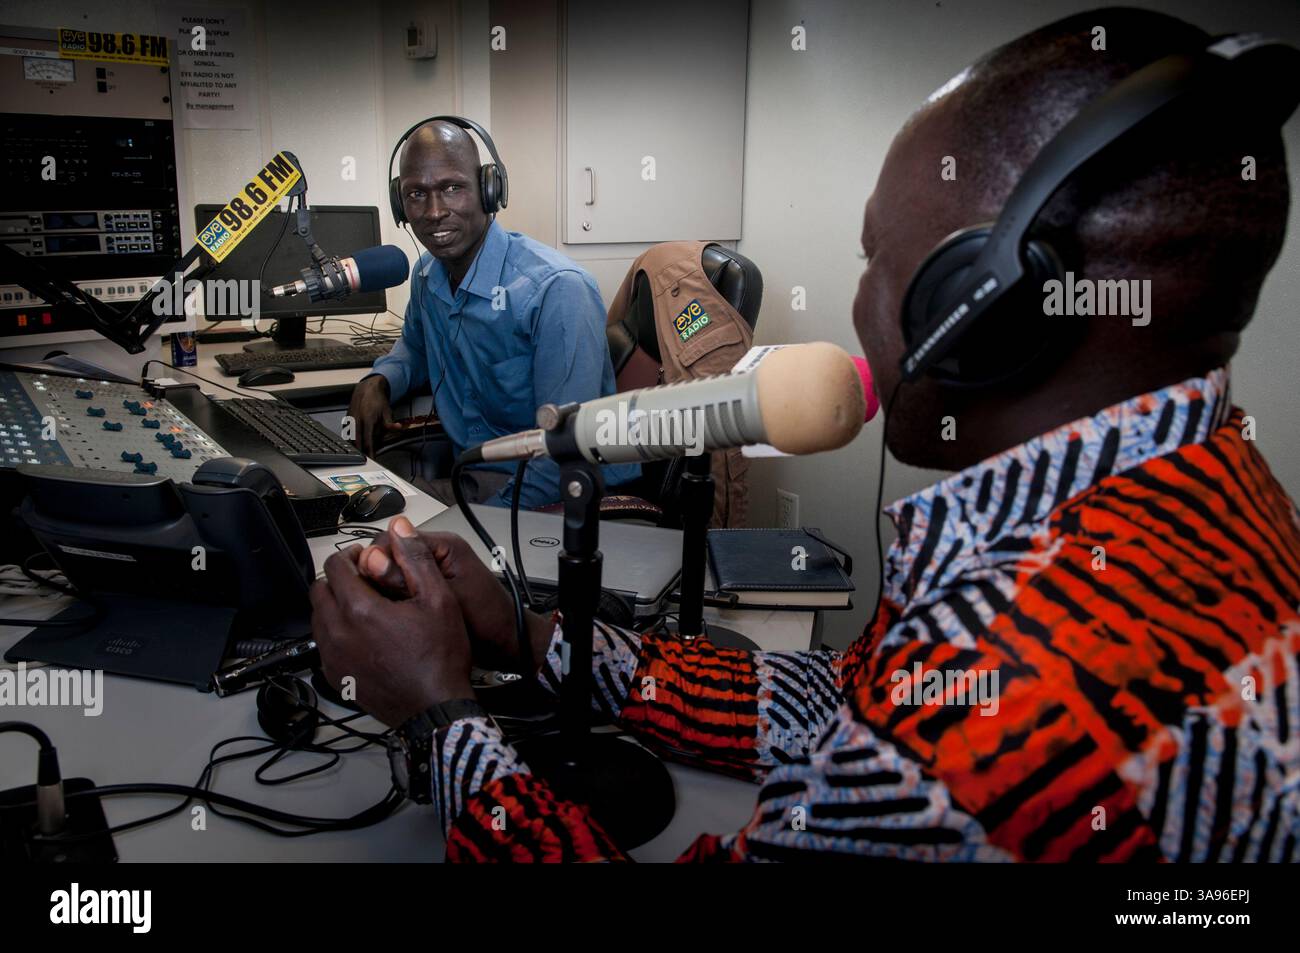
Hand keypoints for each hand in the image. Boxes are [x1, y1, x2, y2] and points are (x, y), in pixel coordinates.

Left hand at [310, 528, 473, 727]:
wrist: (435, 708)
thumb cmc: (439, 659)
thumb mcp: (439, 599)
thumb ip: (416, 559)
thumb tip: (400, 530)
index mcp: (360, 611)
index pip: (336, 566)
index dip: (352, 556)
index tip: (367, 559)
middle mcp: (338, 634)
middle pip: (319, 590)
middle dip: (339, 578)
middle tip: (365, 579)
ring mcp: (334, 658)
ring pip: (318, 617)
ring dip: (334, 604)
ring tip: (365, 606)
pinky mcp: (336, 677)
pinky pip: (324, 644)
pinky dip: (336, 632)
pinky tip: (363, 635)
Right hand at [347, 374, 393, 456]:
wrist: (367, 388)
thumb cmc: (377, 399)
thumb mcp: (387, 411)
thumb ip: (390, 423)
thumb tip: (398, 428)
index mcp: (367, 420)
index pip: (368, 441)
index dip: (370, 452)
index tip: (372, 459)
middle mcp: (357, 420)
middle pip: (357, 442)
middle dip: (361, 453)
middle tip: (366, 460)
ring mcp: (350, 420)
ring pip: (350, 439)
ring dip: (355, 447)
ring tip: (361, 454)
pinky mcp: (347, 419)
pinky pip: (347, 433)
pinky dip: (351, 440)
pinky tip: (355, 444)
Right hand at [356, 516, 553, 673]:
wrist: (507, 643)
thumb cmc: (487, 621)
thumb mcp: (444, 599)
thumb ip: (406, 580)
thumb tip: (371, 560)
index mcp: (443, 546)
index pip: (392, 539)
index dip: (374, 561)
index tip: (366, 584)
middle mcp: (437, 554)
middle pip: (389, 555)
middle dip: (376, 575)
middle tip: (373, 600)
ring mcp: (433, 571)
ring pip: (392, 572)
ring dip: (383, 588)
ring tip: (380, 608)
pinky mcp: (430, 589)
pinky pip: (401, 587)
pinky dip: (392, 598)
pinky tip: (390, 614)